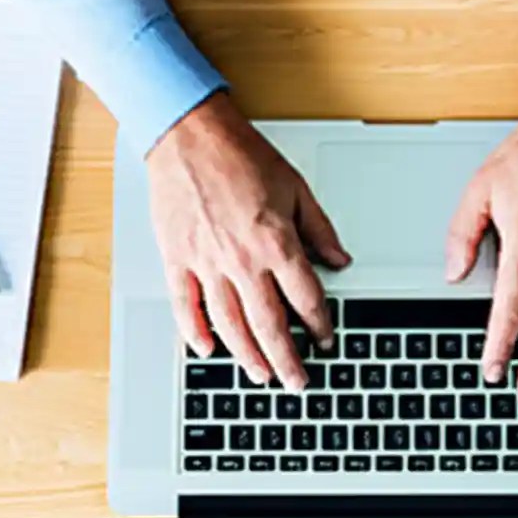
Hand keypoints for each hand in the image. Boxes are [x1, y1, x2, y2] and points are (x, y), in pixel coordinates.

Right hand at [146, 93, 350, 390]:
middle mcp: (243, 260)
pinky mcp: (177, 258)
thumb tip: (339, 258)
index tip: (325, 339)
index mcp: (276, 242)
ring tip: (261, 376)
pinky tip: (207, 350)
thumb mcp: (296, 187)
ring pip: (230, 324)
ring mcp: (207, 262)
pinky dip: (195, 332)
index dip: (320, 325)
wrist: (189, 135)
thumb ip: (319, 229)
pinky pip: (187, 305)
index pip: (306, 298)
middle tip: (297, 382)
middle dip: (288, 359)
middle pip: (270, 324)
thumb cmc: (240, 155)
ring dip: (248, 356)